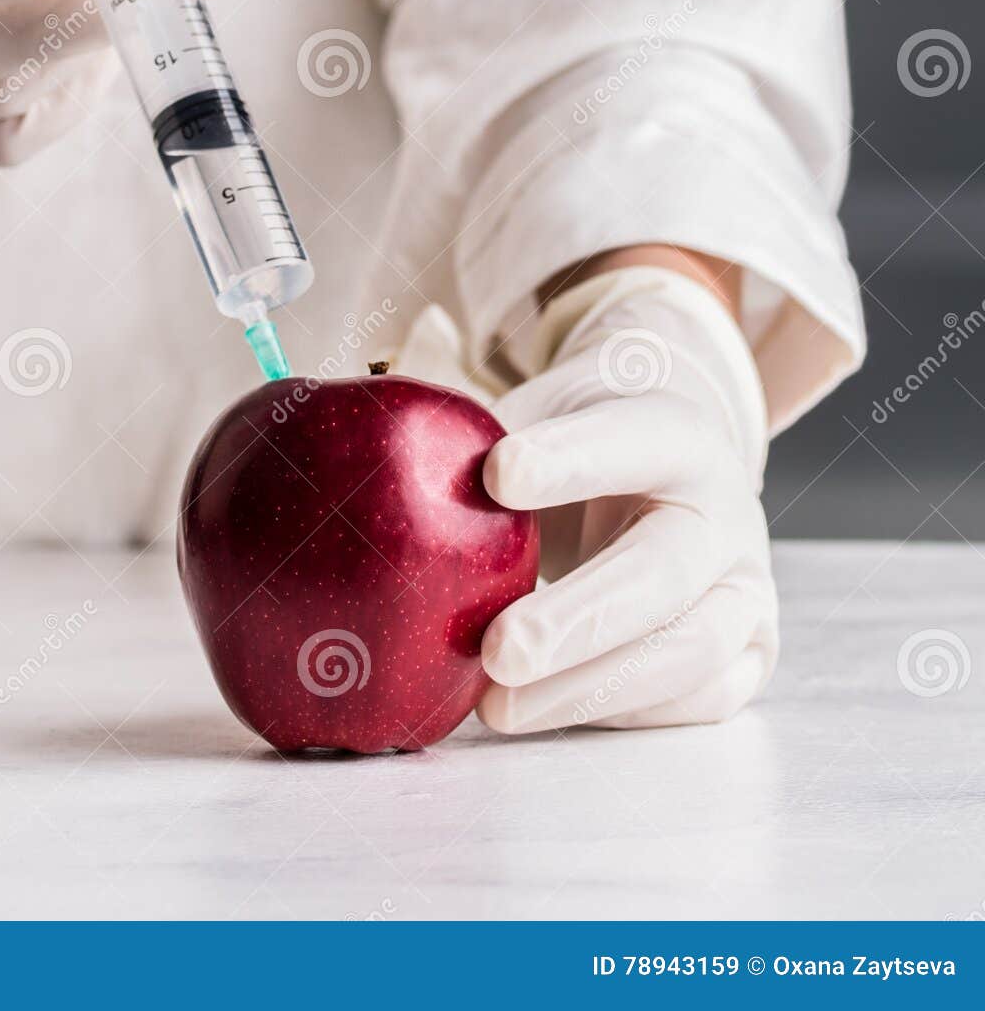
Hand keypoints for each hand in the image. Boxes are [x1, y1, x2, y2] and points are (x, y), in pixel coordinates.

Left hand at [476, 267, 774, 731]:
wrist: (672, 462)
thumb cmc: (585, 438)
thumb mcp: (545, 412)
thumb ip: (483, 439)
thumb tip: (378, 465)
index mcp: (674, 431)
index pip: (628, 440)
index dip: (568, 460)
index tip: (496, 476)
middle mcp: (723, 510)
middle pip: (662, 571)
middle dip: (578, 619)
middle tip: (497, 651)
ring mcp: (745, 586)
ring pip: (686, 652)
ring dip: (589, 688)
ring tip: (496, 707)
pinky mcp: (747, 651)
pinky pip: (696, 700)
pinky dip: (618, 714)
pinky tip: (544, 711)